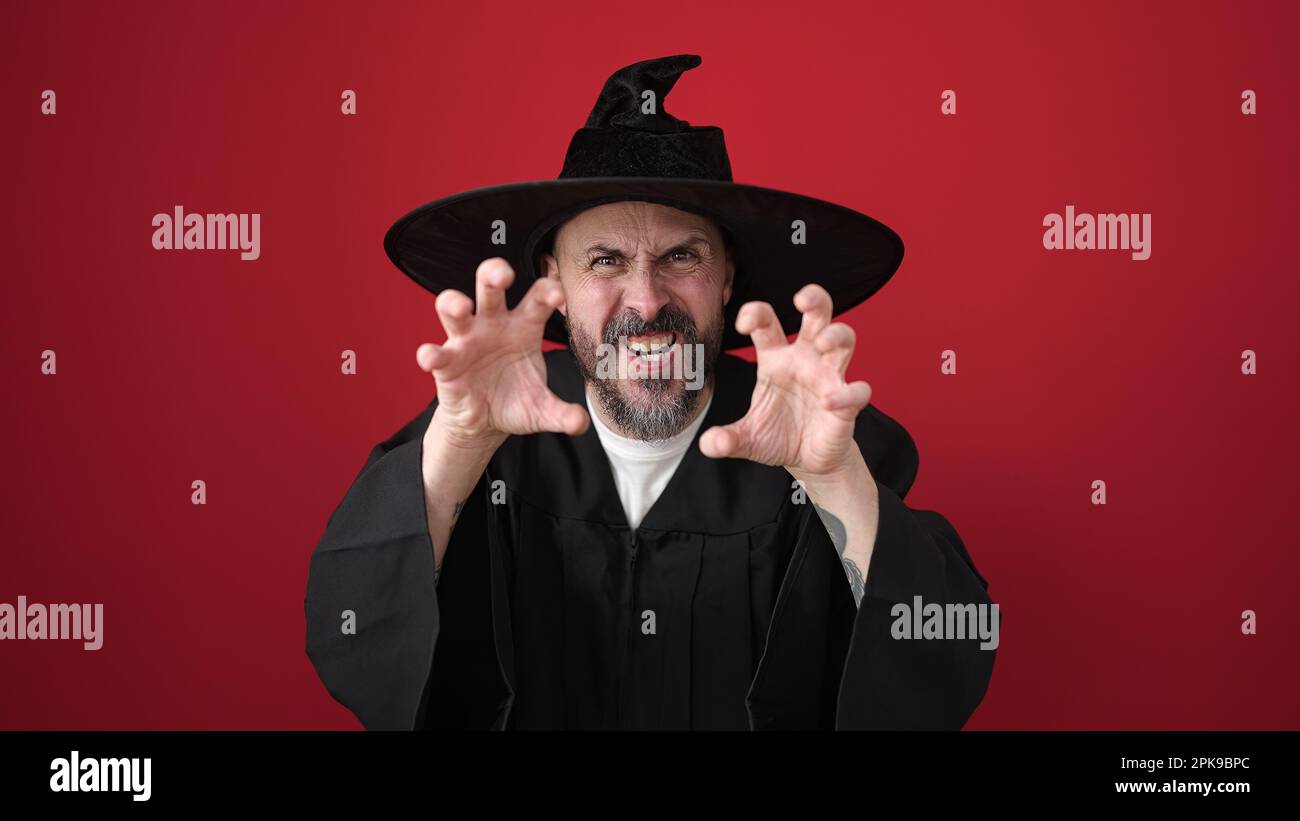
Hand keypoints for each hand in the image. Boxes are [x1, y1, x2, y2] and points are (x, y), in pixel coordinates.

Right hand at [416, 257, 588, 449]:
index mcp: (524, 328)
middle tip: (502, 274)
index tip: (557, 296)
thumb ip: (563, 414)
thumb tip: (581, 423)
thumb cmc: (515, 401)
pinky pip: (435, 352)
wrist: (484, 423)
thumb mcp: (542, 410)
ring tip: (462, 306)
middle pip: (491, 287)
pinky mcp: (446, 362)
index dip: (547, 292)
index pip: (537, 299)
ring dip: (454, 302)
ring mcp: (466, 340)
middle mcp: (494, 325)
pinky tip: (431, 357)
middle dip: (494, 273)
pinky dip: (430, 353)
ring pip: (454, 308)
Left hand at [698, 284, 871, 478]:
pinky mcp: (847, 403)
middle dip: (815, 298)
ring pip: (844, 340)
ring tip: (822, 342)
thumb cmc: (778, 436)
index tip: (744, 323)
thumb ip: (727, 440)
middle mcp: (805, 360)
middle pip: (818, 315)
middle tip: (802, 299)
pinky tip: (829, 401)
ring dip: (836, 335)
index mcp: (776, 359)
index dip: (756, 314)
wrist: (807, 461)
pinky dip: (847, 394)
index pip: (767, 323)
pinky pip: (856, 391)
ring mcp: (829, 378)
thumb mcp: (747, 439)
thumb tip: (710, 445)